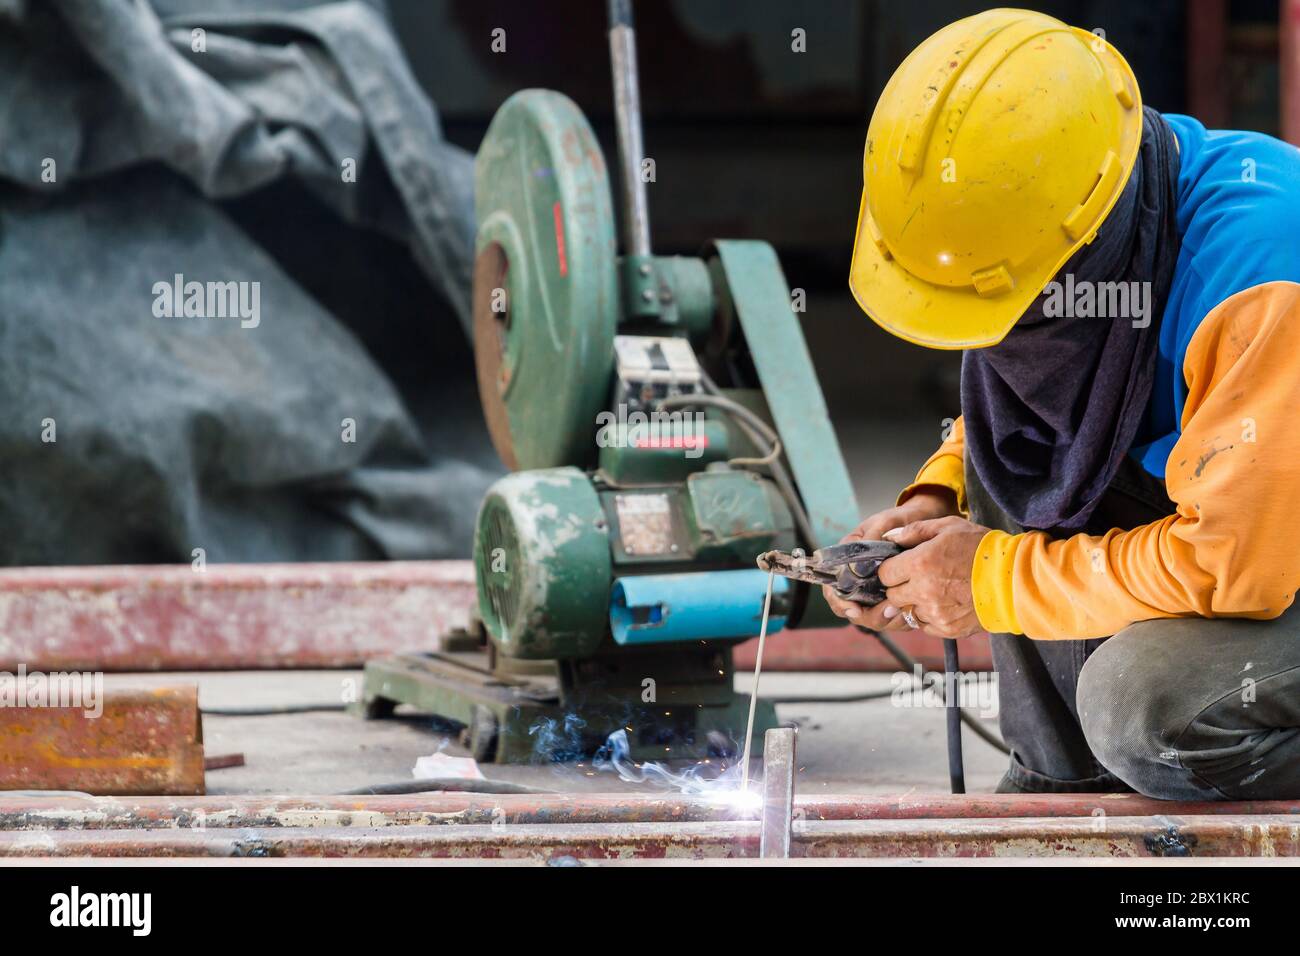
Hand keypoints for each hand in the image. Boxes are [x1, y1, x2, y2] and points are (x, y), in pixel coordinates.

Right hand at [821, 491, 957, 631]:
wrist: (923, 521)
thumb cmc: (898, 521)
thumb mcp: (883, 522)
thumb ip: (871, 537)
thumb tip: (859, 564)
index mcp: (848, 564)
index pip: (833, 591)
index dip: (840, 603)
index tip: (854, 608)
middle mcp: (859, 583)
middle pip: (854, 612)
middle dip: (868, 616)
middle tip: (887, 609)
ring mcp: (877, 594)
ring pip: (874, 619)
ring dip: (886, 619)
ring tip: (900, 609)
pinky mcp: (895, 600)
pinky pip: (894, 619)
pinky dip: (901, 619)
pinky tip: (911, 609)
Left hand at [876, 516, 989, 638]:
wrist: (1015, 579)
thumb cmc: (982, 549)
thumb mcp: (949, 527)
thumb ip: (914, 531)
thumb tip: (889, 537)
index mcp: (919, 563)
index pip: (884, 574)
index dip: (891, 569)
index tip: (901, 566)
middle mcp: (923, 591)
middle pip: (892, 595)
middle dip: (899, 586)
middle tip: (917, 578)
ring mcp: (935, 613)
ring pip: (907, 612)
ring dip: (914, 603)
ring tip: (935, 591)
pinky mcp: (947, 628)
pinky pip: (924, 626)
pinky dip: (929, 617)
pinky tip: (944, 603)